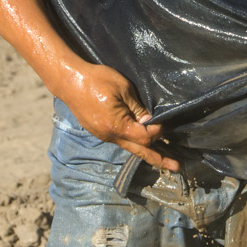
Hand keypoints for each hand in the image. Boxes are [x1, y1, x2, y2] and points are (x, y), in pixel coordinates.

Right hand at [59, 62, 179, 170]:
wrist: (69, 81)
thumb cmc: (97, 80)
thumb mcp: (124, 89)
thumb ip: (138, 108)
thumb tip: (150, 121)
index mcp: (117, 126)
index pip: (145, 137)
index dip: (158, 131)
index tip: (164, 122)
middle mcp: (110, 136)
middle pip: (139, 152)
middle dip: (159, 159)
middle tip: (177, 166)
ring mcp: (103, 135)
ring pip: (129, 147)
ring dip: (146, 151)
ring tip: (162, 157)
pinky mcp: (98, 131)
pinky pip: (120, 140)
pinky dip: (133, 142)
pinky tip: (140, 139)